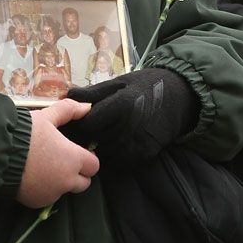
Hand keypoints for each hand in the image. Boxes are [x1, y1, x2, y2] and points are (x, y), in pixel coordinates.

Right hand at [16, 99, 99, 208]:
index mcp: (73, 159)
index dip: (88, 157)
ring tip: (43, 166)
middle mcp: (67, 180)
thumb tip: (88, 106)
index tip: (78, 151)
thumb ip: (69, 110)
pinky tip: (32, 176)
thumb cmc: (25, 133)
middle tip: (63, 160)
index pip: (94, 165)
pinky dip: (44, 189)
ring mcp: (52, 194)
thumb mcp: (47, 116)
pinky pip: (47, 197)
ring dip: (60, 181)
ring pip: (64, 190)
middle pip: (84, 182)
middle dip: (78, 173)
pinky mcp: (36, 203)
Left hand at [62, 68, 199, 164]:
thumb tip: (63, 98)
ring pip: (105, 153)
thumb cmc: (144, 86)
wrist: (179, 98)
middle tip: (86, 129)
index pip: (88, 124)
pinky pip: (120, 159)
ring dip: (100, 146)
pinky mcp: (144, 154)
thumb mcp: (118, 83)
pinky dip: (114, 152)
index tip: (77, 120)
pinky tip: (117, 140)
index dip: (79, 123)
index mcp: (122, 105)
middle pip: (95, 140)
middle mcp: (130, 127)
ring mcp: (138, 143)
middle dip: (87, 136)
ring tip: (104, 133)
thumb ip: (91, 93)